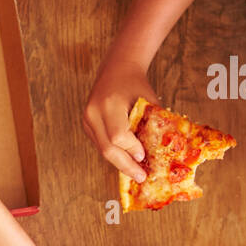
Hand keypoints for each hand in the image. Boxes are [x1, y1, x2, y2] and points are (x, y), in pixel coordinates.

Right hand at [82, 58, 154, 183]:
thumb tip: (160, 152)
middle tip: (141, 176)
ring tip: (135, 172)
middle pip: (107, 148)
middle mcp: (93, 112)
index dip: (131, 149)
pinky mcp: (86, 125)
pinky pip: (100, 145)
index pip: (118, 135)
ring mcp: (87, 119)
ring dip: (120, 162)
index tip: (144, 157)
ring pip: (102, 150)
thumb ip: (151, 124)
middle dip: (125, 165)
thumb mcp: (148, 100)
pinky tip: (126, 160)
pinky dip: (114, 154)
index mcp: (109, 103)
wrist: (116, 69)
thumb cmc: (136, 84)